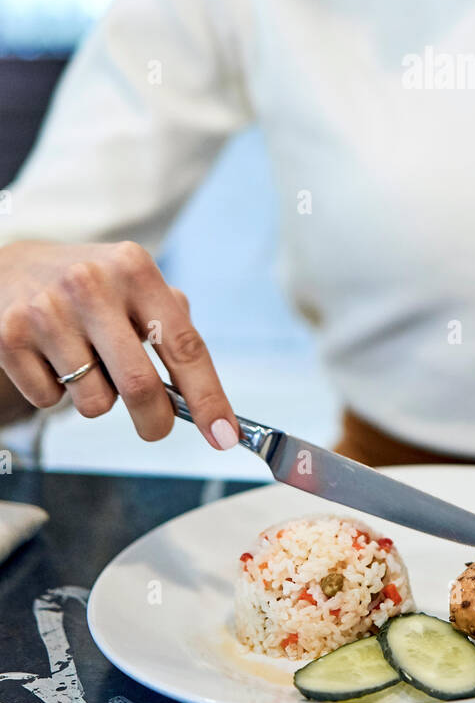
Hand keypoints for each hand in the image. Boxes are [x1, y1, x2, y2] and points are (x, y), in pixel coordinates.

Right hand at [0, 239, 238, 447]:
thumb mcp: (134, 282)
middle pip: (138, 385)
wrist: (10, 268)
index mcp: (135, 268)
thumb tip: (200, 393)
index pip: (184, 344)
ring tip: (85, 363)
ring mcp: (48, 311)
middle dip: (155, 422)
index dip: (208, 397)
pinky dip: (57, 392)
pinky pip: (50, 401)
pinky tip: (52, 359)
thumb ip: (171, 322)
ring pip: (93, 401)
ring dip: (98, 398)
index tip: (225, 435)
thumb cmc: (89, 284)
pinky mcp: (10, 337)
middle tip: (156, 428)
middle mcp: (91, 285)